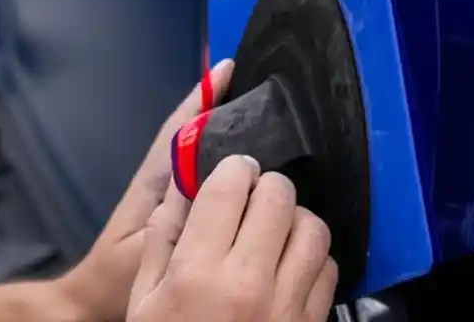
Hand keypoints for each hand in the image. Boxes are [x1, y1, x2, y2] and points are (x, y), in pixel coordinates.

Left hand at [59, 59, 235, 319]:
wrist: (91, 302)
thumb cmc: (115, 279)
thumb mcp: (145, 246)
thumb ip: (169, 211)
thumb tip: (200, 174)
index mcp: (155, 180)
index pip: (180, 126)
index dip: (203, 96)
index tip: (227, 68)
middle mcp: (163, 177)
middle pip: (194, 130)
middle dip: (220, 102)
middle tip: (257, 82)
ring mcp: (169, 192)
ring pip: (200, 149)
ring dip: (225, 126)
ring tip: (261, 110)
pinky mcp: (176, 208)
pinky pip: (205, 172)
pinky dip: (225, 157)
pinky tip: (250, 163)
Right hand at [127, 157, 338, 321]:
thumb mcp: (144, 303)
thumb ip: (161, 241)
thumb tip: (183, 189)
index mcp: (198, 273)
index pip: (229, 186)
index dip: (232, 169)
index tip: (232, 173)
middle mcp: (248, 282)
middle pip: (277, 196)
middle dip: (264, 188)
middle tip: (252, 200)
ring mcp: (286, 305)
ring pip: (312, 227)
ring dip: (294, 220)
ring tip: (275, 230)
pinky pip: (328, 269)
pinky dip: (313, 259)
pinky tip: (291, 266)